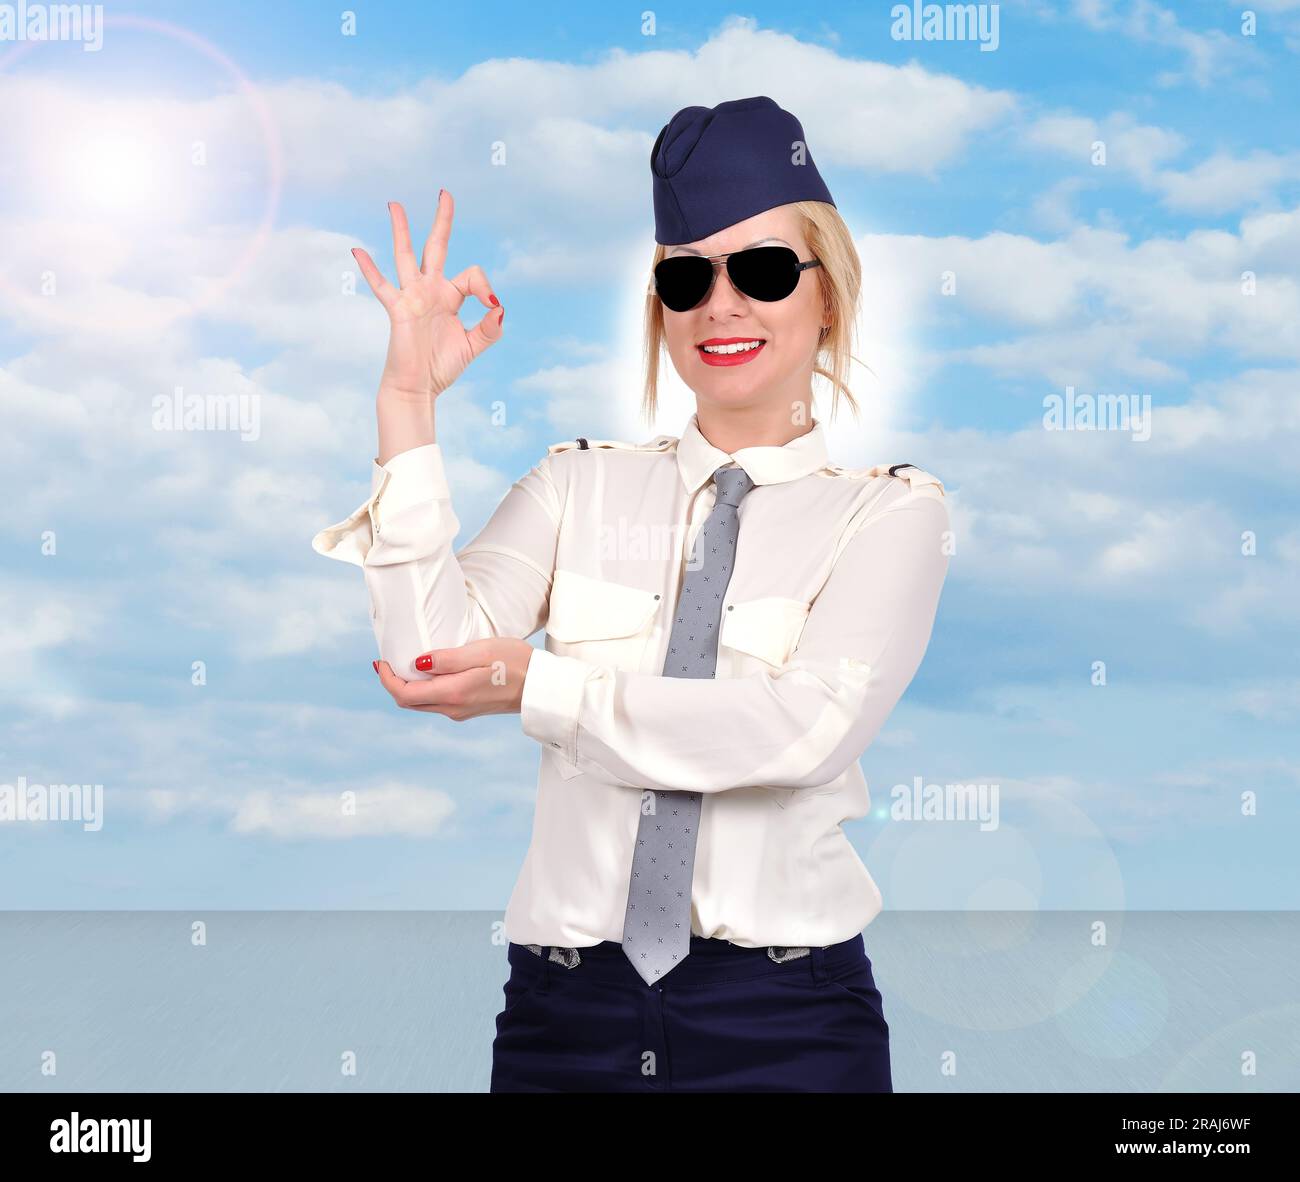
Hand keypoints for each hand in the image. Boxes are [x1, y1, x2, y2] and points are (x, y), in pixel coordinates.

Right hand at [352, 192, 503, 403]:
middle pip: (435, 246)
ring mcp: (412, 296)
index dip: (485, 287)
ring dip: (401, 229)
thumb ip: (490, 328)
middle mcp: (430, 290)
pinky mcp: (397, 309)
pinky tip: (357, 251)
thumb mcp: (473, 346)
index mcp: (449, 296)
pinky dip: (370, 269)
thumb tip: (499, 306)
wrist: (418, 388)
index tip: (490, 306)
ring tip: (395, 204)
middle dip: (442, 220)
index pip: (472, 275)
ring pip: (406, 255)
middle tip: (445, 193)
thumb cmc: (441, 367)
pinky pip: (382, 285)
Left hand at [372, 638, 533, 719]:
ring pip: (422, 704)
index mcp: (452, 694)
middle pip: (409, 702)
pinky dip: (423, 690)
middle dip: (392, 684)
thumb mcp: (481, 651)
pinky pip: (436, 703)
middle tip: (386, 661)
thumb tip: (416, 663)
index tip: (381, 661)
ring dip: (408, 687)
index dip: (387, 679)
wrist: (541, 686)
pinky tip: (428, 673)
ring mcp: (461, 711)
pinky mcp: (469, 709)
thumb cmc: (516, 663)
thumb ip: (447, 659)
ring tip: (403, 664)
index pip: (404, 694)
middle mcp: (453, 708)